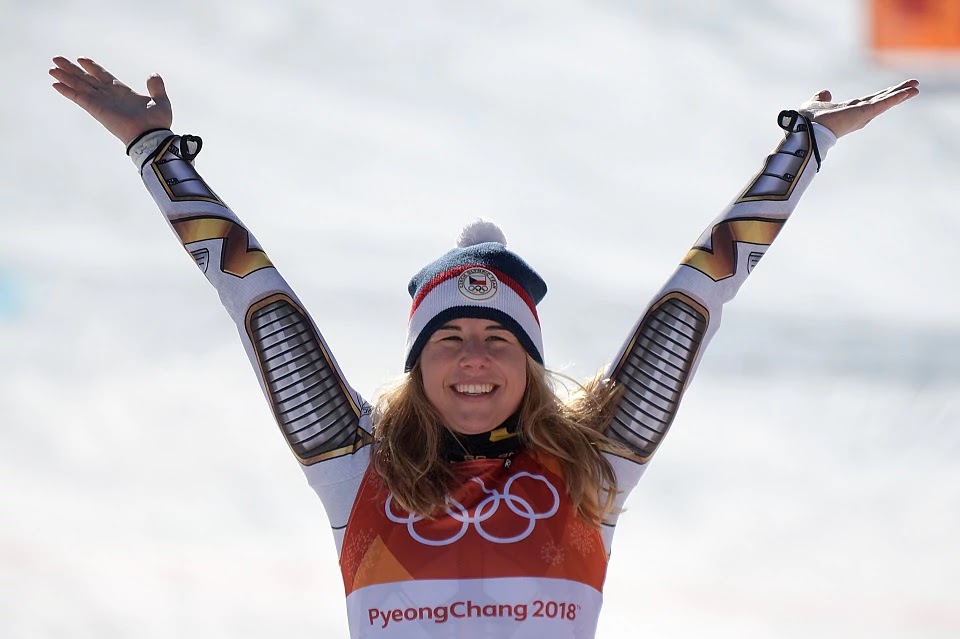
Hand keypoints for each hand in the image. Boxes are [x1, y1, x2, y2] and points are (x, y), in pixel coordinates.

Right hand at [50, 57, 171, 146]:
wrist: (152, 136)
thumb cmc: (157, 123)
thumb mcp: (161, 100)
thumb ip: (156, 87)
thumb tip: (153, 74)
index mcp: (122, 92)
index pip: (103, 76)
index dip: (92, 68)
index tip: (82, 59)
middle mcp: (109, 96)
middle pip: (86, 79)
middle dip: (72, 70)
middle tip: (57, 60)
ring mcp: (101, 102)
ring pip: (80, 85)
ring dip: (65, 77)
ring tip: (52, 69)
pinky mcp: (96, 109)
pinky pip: (79, 97)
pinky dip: (67, 90)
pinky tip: (55, 84)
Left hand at [800, 79, 918, 138]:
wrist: (806, 128)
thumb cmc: (808, 120)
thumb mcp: (815, 104)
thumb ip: (821, 99)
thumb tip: (826, 93)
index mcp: (849, 111)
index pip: (869, 101)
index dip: (881, 96)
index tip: (892, 90)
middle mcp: (859, 113)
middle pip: (882, 100)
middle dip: (897, 93)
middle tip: (913, 86)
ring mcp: (863, 114)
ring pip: (885, 101)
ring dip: (901, 93)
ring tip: (916, 87)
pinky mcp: (865, 113)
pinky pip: (884, 103)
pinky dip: (897, 97)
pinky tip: (909, 91)